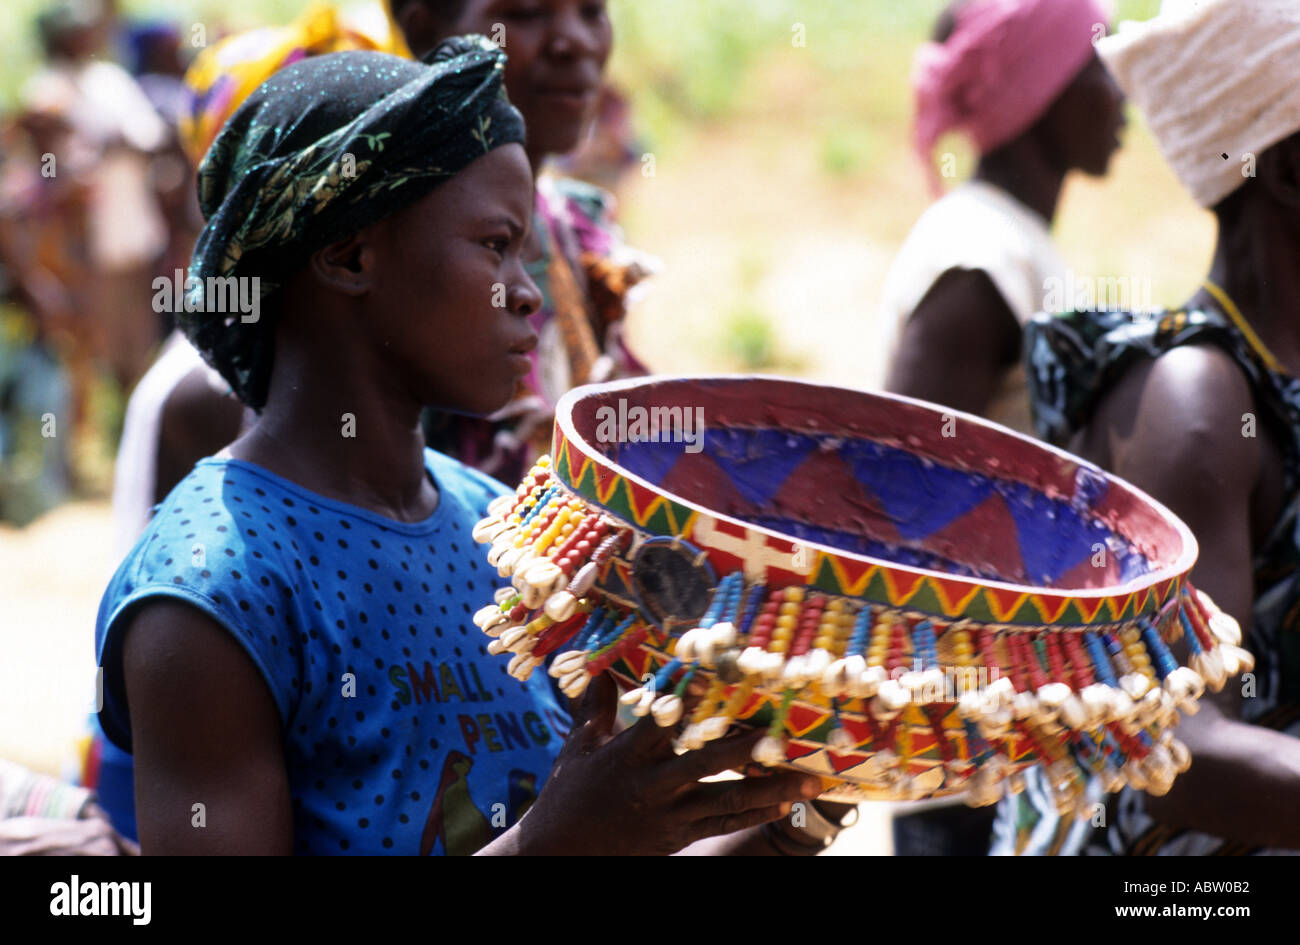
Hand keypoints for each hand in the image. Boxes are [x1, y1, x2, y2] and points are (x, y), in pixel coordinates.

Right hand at [509, 675, 823, 854]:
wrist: (560, 852)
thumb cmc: (568, 793)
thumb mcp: (577, 746)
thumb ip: (594, 706)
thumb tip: (600, 665)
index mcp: (626, 756)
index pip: (660, 722)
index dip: (685, 699)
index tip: (711, 677)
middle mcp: (652, 785)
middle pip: (705, 764)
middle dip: (745, 750)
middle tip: (781, 735)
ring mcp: (669, 814)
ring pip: (727, 800)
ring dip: (770, 790)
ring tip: (809, 780)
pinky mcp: (678, 835)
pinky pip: (723, 824)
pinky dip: (755, 814)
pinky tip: (785, 804)